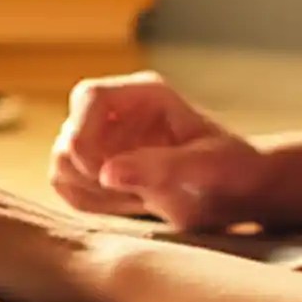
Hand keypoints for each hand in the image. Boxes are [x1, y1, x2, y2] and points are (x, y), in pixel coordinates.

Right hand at [50, 71, 269, 229]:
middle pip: (68, 133)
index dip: (84, 134)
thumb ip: (161, 166)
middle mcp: (118, 111)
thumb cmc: (232, 170)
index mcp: (144, 95)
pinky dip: (86, 201)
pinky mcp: (100, 164)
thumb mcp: (207, 167)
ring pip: (61, 160)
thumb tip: (108, 172)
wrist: (240, 189)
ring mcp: (106, 138)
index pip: (89, 97)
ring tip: (133, 200)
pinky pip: (68, 183)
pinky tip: (125, 205)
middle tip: (127, 194)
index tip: (103, 174)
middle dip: (86, 171)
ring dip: (87, 189)